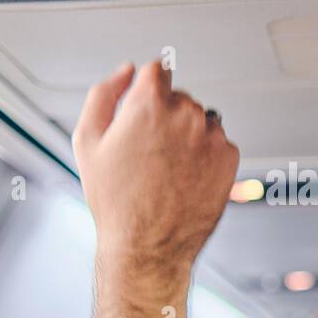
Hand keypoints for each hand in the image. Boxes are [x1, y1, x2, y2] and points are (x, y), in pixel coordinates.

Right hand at [72, 59, 238, 278]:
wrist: (147, 246)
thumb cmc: (116, 200)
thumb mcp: (88, 141)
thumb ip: (104, 94)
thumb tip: (127, 70)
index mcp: (150, 104)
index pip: (158, 70)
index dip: (147, 89)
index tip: (144, 109)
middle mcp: (186, 114)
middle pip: (179, 98)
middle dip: (166, 116)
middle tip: (148, 153)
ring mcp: (212, 136)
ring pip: (201, 120)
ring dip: (188, 135)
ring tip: (167, 169)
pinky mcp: (230, 158)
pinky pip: (218, 143)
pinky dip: (206, 155)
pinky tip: (186, 178)